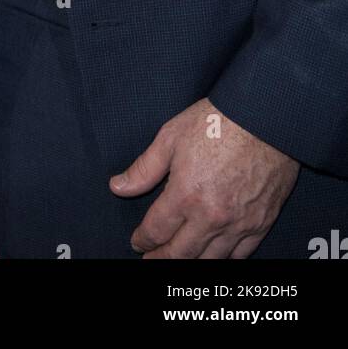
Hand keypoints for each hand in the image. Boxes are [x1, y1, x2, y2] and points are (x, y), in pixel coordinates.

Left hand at [109, 98, 299, 257]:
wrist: (264, 118)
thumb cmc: (217, 123)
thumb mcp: (170, 137)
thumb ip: (144, 169)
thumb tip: (117, 186)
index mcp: (185, 195)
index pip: (157, 230)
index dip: (143, 240)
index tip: (137, 242)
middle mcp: (211, 217)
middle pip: (180, 253)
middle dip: (161, 259)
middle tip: (150, 261)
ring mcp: (238, 224)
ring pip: (209, 260)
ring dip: (189, 265)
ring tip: (176, 263)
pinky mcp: (261, 223)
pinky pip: (240, 255)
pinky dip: (223, 261)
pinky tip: (212, 259)